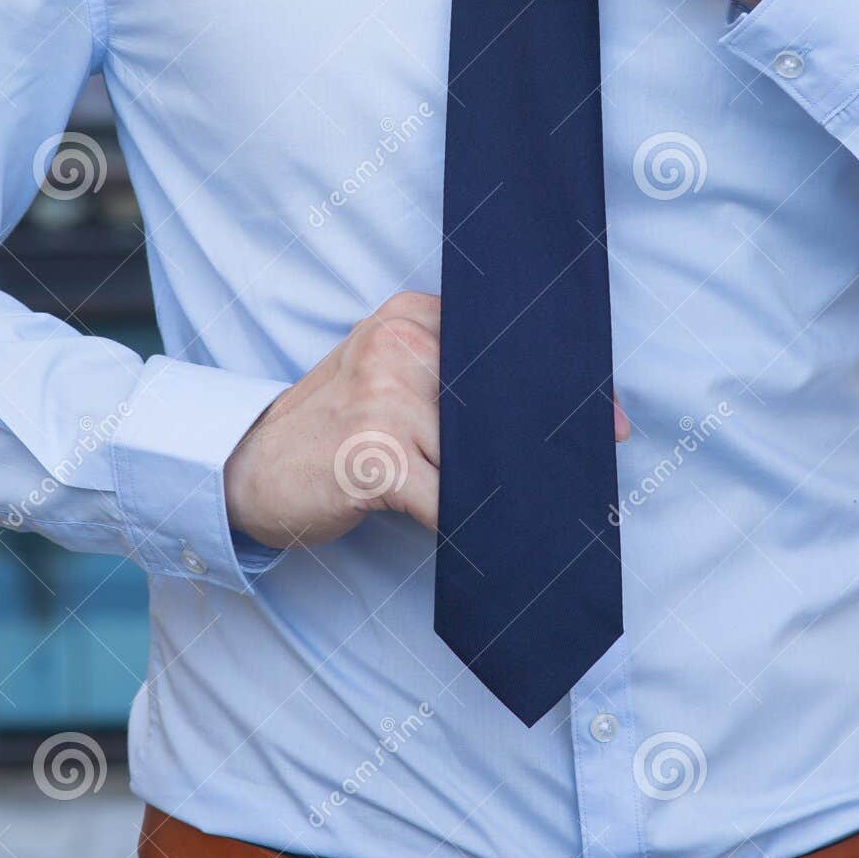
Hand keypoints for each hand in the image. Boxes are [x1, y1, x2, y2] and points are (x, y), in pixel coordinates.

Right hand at [224, 291, 631, 548]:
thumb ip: (453, 379)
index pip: (506, 344)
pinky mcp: (375, 457)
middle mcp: (400, 347)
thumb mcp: (388, 379)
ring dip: (513, 489)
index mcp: (411, 318)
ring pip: (483, 452)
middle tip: (594, 472)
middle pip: (504, 396)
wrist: (248, 468)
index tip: (610, 421)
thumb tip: (550, 416)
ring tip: (540, 514)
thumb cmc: (334, 431)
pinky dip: (473, 526)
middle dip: (550, 439)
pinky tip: (492, 540)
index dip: (564, 384)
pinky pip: (448, 501)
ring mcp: (385, 399)